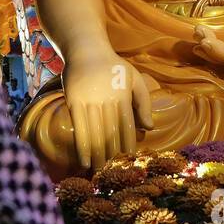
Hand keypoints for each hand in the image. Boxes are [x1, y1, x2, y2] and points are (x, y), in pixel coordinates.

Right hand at [62, 48, 153, 172]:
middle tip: (114, 174)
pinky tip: (84, 161)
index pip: (127, 128)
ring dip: (97, 156)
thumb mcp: (134, 78)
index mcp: (123, 96)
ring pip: (95, 135)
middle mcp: (106, 100)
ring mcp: (89, 102)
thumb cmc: (113, 66)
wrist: (86, 49)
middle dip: (112, 157)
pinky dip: (82, 147)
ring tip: (100, 173)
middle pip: (111, 135)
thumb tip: (149, 128)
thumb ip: (143, 102)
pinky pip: (79, 129)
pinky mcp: (74, 102)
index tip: (129, 163)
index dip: (128, 147)